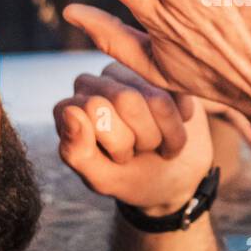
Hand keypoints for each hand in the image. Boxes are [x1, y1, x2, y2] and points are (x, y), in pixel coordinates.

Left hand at [54, 63, 212, 213]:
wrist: (172, 176)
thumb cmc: (131, 177)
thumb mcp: (103, 178)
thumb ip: (77, 152)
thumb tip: (70, 113)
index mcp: (69, 108)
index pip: (96, 110)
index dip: (119, 144)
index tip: (122, 159)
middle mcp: (93, 83)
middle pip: (127, 99)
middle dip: (143, 137)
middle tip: (141, 151)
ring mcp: (125, 73)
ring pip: (157, 98)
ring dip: (165, 133)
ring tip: (158, 143)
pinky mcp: (157, 72)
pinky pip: (180, 95)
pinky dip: (181, 121)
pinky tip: (172, 127)